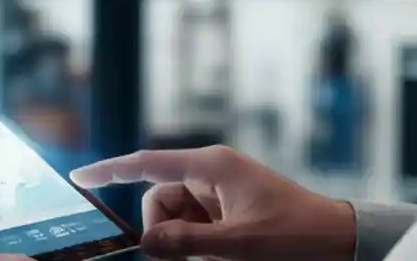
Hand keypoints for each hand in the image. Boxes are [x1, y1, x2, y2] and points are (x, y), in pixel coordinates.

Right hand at [71, 144, 355, 260]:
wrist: (338, 241)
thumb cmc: (295, 236)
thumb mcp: (238, 245)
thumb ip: (187, 243)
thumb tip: (145, 244)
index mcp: (212, 165)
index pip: (147, 164)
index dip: (110, 171)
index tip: (78, 179)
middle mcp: (211, 174)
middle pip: (157, 199)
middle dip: (161, 229)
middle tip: (187, 255)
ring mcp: (219, 195)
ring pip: (173, 219)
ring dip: (181, 241)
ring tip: (219, 254)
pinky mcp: (227, 213)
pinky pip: (192, 229)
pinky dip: (194, 245)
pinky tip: (221, 254)